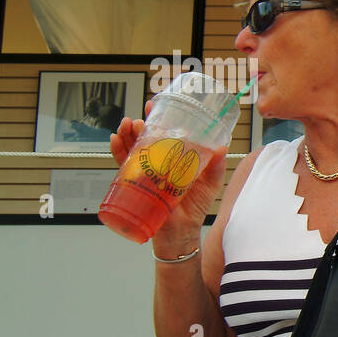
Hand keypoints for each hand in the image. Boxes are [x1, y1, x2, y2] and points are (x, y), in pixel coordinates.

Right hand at [109, 103, 228, 248]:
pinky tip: (115, 140)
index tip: (153, 106)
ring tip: (128, 124)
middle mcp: (157, 162)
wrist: (181, 231)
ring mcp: (145, 172)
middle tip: (139, 118)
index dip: (157, 119)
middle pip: (144, 138)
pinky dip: (117, 152)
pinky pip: (122, 166)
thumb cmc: (195, 207)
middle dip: (138, 125)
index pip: (163, 134)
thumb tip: (222, 148)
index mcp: (174, 158)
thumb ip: (216, 165)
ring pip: (131, 148)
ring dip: (126, 134)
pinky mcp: (135, 184)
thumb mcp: (210, 183)